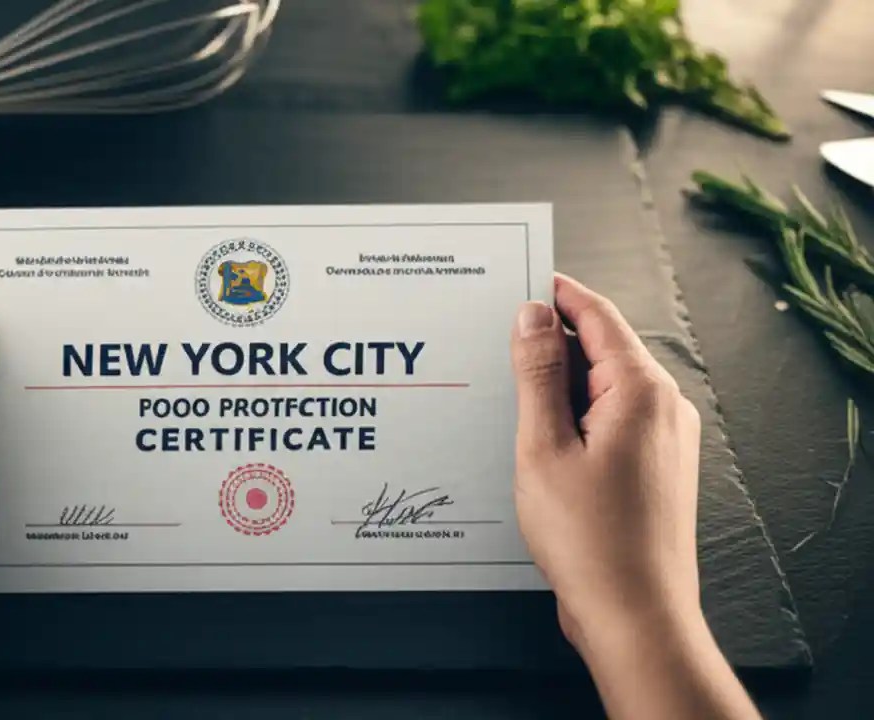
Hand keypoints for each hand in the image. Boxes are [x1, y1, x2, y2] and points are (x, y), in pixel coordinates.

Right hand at [510, 273, 700, 643]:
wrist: (635, 615)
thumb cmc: (590, 540)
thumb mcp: (544, 446)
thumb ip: (537, 374)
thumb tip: (532, 315)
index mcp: (642, 391)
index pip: (597, 317)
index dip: (557, 294)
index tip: (522, 279)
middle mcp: (665, 408)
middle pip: (603, 349)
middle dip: (551, 343)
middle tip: (498, 341)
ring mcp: (666, 439)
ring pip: (606, 387)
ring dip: (560, 384)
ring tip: (510, 396)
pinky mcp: (656, 467)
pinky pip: (614, 420)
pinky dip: (576, 416)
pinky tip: (540, 438)